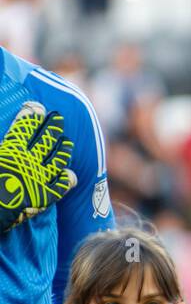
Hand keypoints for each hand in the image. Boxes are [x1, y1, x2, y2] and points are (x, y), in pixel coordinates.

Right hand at [0, 102, 76, 233]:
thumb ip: (0, 145)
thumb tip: (2, 141)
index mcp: (11, 148)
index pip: (25, 125)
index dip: (33, 114)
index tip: (38, 107)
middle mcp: (29, 159)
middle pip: (46, 138)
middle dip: (53, 125)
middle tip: (58, 117)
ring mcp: (40, 176)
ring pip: (59, 158)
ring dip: (64, 148)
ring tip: (67, 142)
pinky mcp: (45, 195)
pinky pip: (62, 184)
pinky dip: (68, 178)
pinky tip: (70, 175)